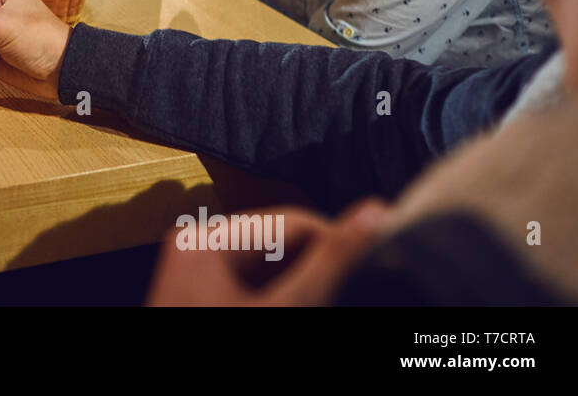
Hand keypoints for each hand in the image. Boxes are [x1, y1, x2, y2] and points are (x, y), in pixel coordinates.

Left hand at [145, 199, 387, 305]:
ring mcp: (194, 278)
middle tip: (363, 290)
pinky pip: (251, 291)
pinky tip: (307, 306)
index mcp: (205, 240)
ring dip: (305, 288)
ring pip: (269, 272)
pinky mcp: (201, 301)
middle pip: (280, 247)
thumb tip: (376, 211)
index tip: (382, 260)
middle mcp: (195, 250)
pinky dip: (282, 301)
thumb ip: (332, 262)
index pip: (293, 222)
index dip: (341, 242)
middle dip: (321, 270)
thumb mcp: (290, 310)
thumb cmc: (222, 367)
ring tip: (339, 298)